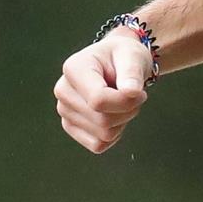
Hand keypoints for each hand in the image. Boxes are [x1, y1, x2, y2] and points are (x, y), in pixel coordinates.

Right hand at [53, 31, 153, 152]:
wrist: (117, 64)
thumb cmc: (124, 57)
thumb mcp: (133, 56)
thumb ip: (132, 73)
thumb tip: (132, 92)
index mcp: (73, 69)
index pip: (98, 100)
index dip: (125, 102)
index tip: (139, 91)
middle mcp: (63, 91)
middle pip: (103, 120)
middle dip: (128, 111)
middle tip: (133, 95)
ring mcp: (64, 110)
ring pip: (103, 135)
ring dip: (122, 121)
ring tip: (121, 101)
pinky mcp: (70, 126)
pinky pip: (98, 145)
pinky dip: (114, 134)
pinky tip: (115, 114)